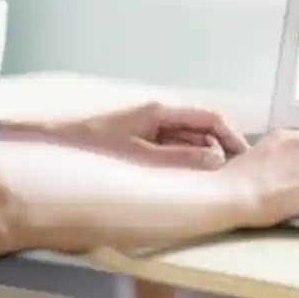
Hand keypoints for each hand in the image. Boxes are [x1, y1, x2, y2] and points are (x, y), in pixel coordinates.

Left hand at [63, 101, 250, 169]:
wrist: (52, 144)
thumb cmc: (91, 149)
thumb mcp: (141, 158)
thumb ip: (180, 159)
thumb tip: (216, 159)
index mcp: (160, 112)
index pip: (210, 118)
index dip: (233, 137)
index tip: (246, 159)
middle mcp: (157, 116)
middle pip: (201, 131)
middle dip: (218, 153)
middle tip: (230, 180)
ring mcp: (148, 129)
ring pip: (187, 142)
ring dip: (201, 161)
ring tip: (211, 186)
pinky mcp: (138, 142)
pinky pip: (170, 150)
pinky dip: (182, 165)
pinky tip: (184, 184)